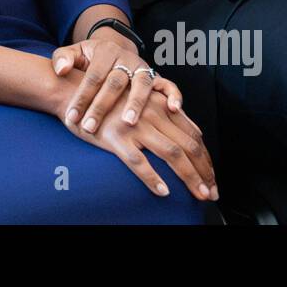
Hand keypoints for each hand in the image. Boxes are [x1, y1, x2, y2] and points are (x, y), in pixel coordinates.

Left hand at [52, 26, 181, 131]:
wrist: (114, 51)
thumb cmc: (90, 59)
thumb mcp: (74, 53)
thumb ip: (63, 58)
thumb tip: (60, 69)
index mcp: (104, 51)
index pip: (93, 76)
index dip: (81, 97)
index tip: (71, 118)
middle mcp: (126, 58)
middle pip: (115, 82)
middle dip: (102, 106)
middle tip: (90, 127)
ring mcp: (143, 67)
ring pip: (142, 84)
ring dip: (136, 103)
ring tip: (128, 123)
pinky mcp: (157, 77)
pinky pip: (169, 85)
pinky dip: (174, 95)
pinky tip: (173, 110)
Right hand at [65, 85, 217, 201]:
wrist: (75, 91)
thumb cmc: (110, 99)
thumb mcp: (143, 100)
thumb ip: (167, 113)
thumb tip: (194, 132)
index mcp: (161, 106)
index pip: (194, 135)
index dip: (206, 159)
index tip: (212, 177)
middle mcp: (153, 114)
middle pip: (189, 146)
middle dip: (205, 172)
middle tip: (212, 193)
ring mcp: (135, 126)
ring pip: (172, 154)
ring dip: (189, 177)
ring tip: (198, 194)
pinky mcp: (116, 138)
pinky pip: (138, 162)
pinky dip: (153, 178)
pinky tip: (163, 191)